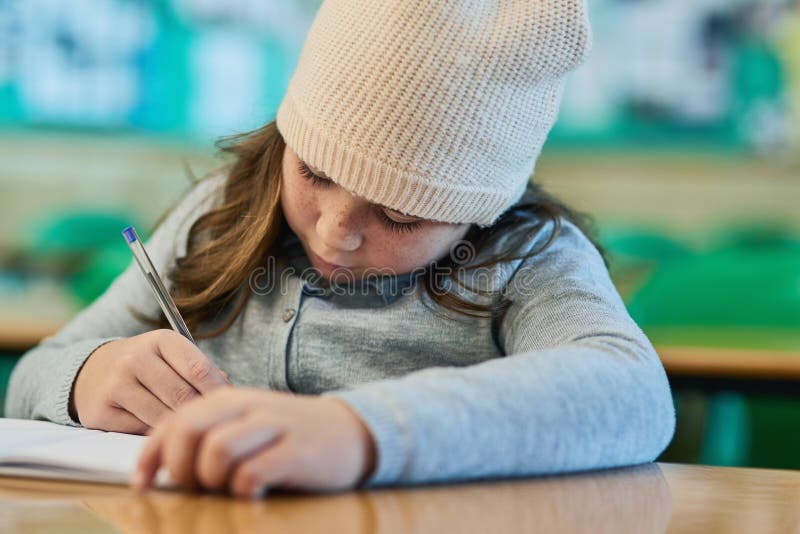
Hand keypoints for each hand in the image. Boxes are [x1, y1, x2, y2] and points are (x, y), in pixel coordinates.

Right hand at [70, 329, 231, 433]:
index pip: (198, 369)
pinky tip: (164, 434)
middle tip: (214, 425)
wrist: (91, 372)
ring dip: (180, 428)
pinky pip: (141, 430)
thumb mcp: (171, 356)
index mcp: (160, 340)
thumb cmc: (146, 366)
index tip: (231, 405)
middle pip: (182, 396)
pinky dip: (156, 435)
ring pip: (163, 417)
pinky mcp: (101, 412)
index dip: (218, 391)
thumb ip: (200, 371)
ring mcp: (116, 385)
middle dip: (201, 413)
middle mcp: (135, 359)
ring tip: (193, 432)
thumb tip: (229, 393)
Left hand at [132, 387, 376, 497]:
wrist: (353, 432)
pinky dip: (243, 489)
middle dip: (178, 467)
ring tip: (228, 488)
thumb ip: (209, 435)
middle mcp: (247, 407)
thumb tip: (163, 468)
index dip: (150, 456)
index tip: (142, 484)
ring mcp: (272, 428)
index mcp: (228, 400)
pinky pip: (251, 474)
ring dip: (212, 480)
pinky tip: (255, 493)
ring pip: (215, 452)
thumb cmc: (290, 435)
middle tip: (194, 487)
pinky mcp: (294, 452)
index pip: (173, 422)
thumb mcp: (248, 424)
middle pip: (187, 432)